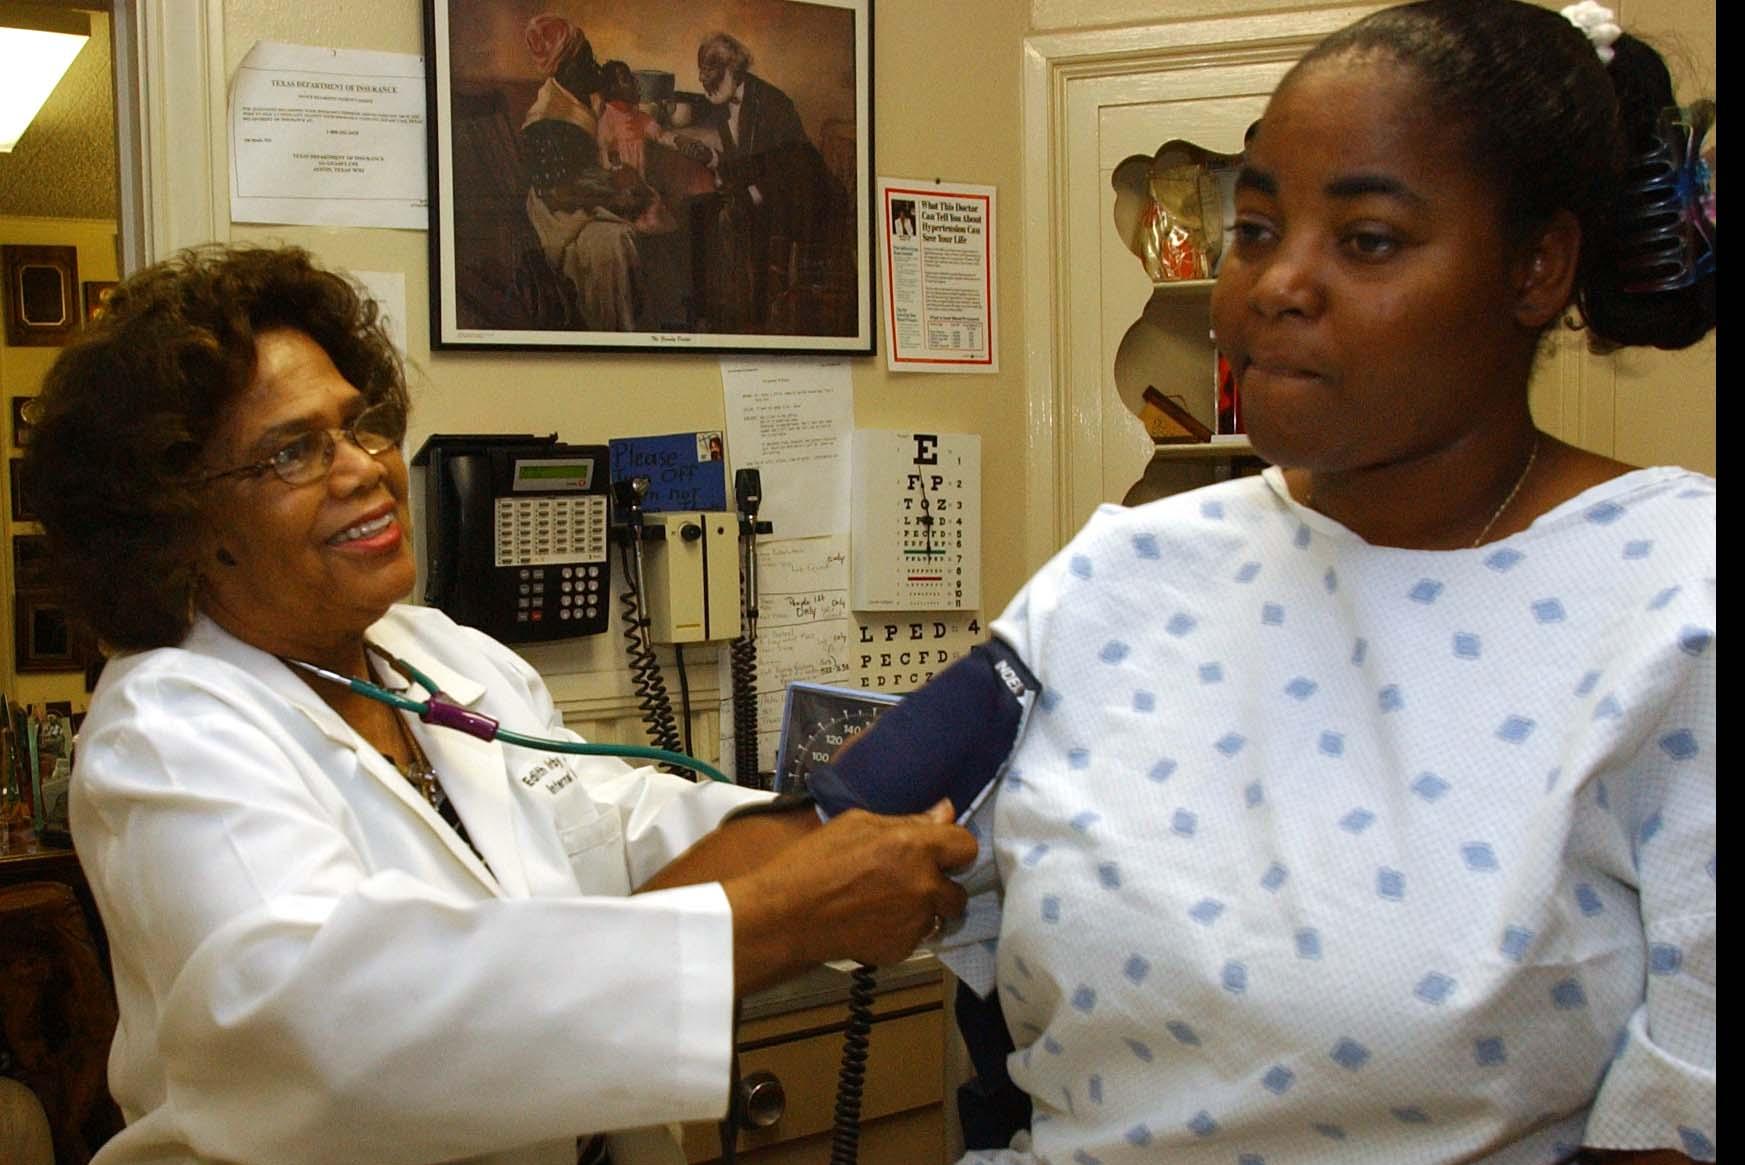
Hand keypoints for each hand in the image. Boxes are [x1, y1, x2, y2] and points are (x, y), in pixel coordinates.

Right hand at [724, 799, 976, 993]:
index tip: (938, 851)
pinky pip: (916, 938)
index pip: (967, 846)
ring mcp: (915, 922)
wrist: (788, 915)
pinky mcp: (903, 949)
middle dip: (940, 886)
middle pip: (959, 890)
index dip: (953, 847)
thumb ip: (908, 821)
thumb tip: (945, 812)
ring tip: (887, 904)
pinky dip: (901, 931)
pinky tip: (872, 921)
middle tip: (908, 882)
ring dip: (923, 911)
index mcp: (916, 848)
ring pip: (938, 917)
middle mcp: (924, 886)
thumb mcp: (857, 824)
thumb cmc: (815, 861)